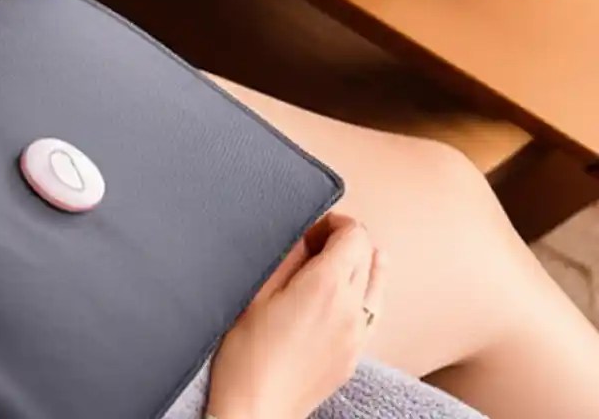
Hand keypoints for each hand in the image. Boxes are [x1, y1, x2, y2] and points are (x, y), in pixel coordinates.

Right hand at [206, 214, 386, 418]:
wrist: (257, 408)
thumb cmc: (245, 354)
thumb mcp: (255, 293)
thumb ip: (286, 258)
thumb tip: (305, 237)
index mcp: (325, 286)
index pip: (355, 234)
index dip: (333, 222)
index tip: (311, 230)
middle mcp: (352, 308)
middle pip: (370, 253)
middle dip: (345, 241)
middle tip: (312, 247)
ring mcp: (359, 333)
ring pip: (378, 281)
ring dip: (357, 266)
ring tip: (325, 272)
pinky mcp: (357, 353)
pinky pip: (372, 310)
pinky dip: (360, 295)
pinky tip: (332, 302)